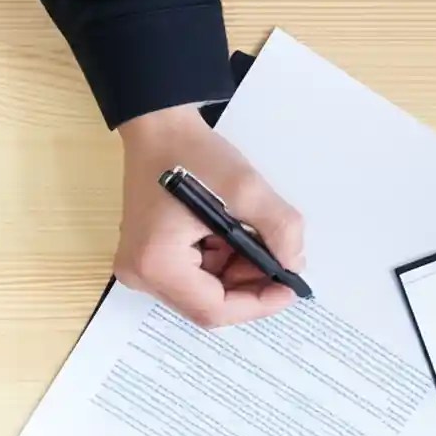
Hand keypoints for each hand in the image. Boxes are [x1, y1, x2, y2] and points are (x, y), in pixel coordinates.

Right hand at [115, 105, 304, 327]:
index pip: (214, 309)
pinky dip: (225, 263)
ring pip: (206, 292)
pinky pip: (197, 277)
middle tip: (281, 261)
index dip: (258, 304)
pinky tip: (237, 237)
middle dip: (251, 286)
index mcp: (156, 264)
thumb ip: (281, 230)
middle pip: (209, 305)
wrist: (159, 126)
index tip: (290, 288)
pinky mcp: (150, 258)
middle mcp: (141, 274)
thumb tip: (295, 264)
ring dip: (240, 273)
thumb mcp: (247, 189)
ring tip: (259, 240)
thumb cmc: (192, 153)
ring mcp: (142, 268)